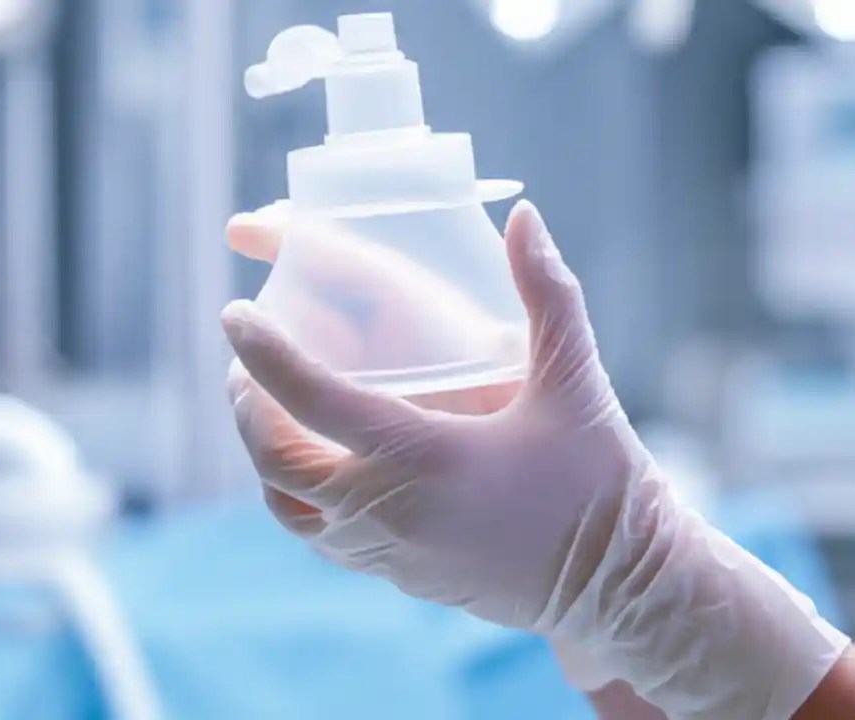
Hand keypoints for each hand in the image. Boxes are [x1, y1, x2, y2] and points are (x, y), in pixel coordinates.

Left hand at [224, 201, 847, 718]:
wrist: (620, 584)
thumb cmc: (600, 478)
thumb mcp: (576, 378)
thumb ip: (547, 291)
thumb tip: (525, 215)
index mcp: (423, 456)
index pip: (310, 397)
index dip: (261, 351)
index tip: (234, 314)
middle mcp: (389, 511)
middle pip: (275, 460)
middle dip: (245, 407)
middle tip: (244, 365)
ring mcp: (387, 553)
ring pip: (286, 507)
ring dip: (263, 456)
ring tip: (267, 412)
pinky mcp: (397, 577)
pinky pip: (319, 537)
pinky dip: (296, 496)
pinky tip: (316, 465)